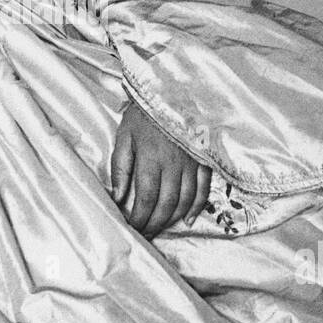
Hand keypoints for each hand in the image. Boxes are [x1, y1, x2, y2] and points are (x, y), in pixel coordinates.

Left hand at [110, 99, 212, 238]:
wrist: (172, 89)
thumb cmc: (144, 113)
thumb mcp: (124, 135)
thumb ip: (121, 168)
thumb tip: (118, 197)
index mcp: (151, 158)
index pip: (146, 198)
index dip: (139, 218)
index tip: (132, 228)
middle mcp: (174, 164)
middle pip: (167, 204)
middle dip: (155, 223)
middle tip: (145, 233)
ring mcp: (192, 162)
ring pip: (185, 200)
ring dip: (173, 219)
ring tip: (161, 228)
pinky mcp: (204, 159)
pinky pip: (204, 189)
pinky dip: (197, 207)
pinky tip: (188, 219)